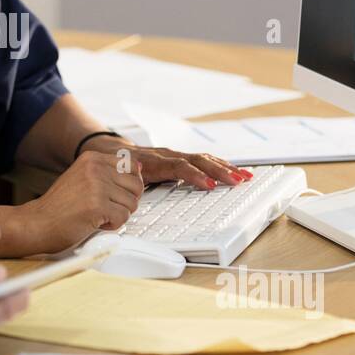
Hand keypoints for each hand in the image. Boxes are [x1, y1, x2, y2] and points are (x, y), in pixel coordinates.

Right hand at [12, 150, 145, 254]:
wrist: (36, 222)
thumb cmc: (58, 206)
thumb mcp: (82, 177)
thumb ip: (108, 171)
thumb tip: (139, 167)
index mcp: (92, 158)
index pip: (132, 167)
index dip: (126, 187)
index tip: (112, 194)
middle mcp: (95, 167)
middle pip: (136, 186)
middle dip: (125, 201)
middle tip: (105, 207)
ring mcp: (97, 185)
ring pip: (132, 203)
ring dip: (117, 214)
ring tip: (96, 214)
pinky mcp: (98, 205)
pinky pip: (124, 218)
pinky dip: (112, 225)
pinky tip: (94, 222)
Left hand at [81, 136, 250, 190]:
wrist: (109, 151)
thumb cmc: (115, 168)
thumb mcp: (118, 178)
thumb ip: (127, 188)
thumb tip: (131, 203)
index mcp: (152, 161)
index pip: (178, 167)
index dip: (194, 177)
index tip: (209, 186)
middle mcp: (166, 155)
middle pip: (197, 160)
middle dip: (219, 171)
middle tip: (237, 181)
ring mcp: (174, 155)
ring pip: (203, 158)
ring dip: (224, 168)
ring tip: (244, 177)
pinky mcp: (179, 157)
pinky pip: (202, 159)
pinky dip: (219, 165)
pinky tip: (234, 171)